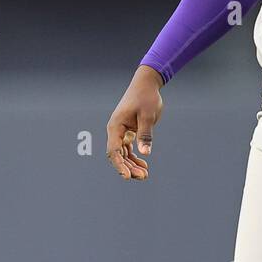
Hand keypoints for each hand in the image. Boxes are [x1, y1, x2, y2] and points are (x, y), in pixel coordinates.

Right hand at [106, 65, 163, 179]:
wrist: (146, 84)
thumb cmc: (146, 98)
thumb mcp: (148, 116)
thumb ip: (145, 135)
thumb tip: (145, 153)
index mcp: (116, 127)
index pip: (114, 151)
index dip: (119, 165)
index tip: (127, 176)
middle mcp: (115, 130)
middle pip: (117, 155)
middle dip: (128, 167)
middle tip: (143, 176)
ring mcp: (121, 131)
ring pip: (123, 154)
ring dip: (132, 165)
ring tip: (144, 174)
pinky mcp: (128, 131)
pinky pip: (128, 148)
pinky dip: (134, 157)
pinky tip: (144, 164)